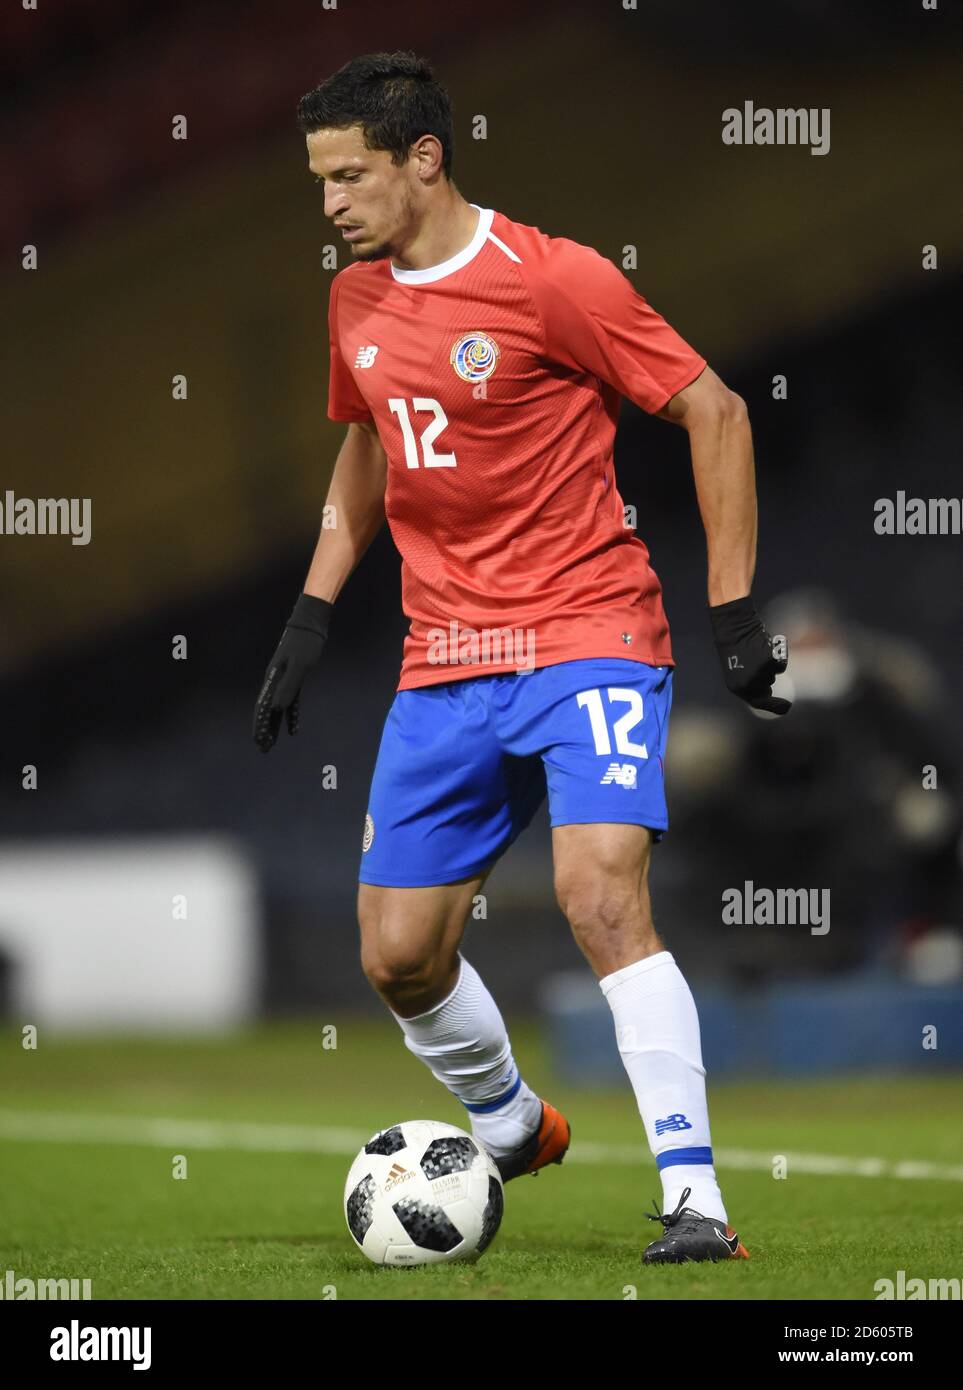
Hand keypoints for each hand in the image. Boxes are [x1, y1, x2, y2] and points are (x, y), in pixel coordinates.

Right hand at [253, 593, 332, 751]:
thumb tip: (277, 708)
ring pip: (278, 708)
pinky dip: (291, 715)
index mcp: (273, 679)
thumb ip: (289, 686)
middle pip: (267, 710)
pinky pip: (291, 701)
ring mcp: (284, 679)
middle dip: (265, 730)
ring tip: (272, 742)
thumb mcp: (300, 665)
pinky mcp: (295, 677)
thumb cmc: (306, 642)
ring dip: (275, 725)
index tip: (259, 741)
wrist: (310, 624)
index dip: (260, 725)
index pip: (263, 707)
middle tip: (263, 748)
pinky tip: (293, 729)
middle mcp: (275, 680)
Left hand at [708, 593, 790, 715]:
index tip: (787, 706)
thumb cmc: (735, 648)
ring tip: (756, 651)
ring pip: (775, 673)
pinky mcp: (770, 662)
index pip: (757, 702)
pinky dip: (778, 656)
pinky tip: (766, 647)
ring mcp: (760, 673)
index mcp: (737, 688)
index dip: (774, 706)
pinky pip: (780, 664)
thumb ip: (750, 684)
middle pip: (768, 685)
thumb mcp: (737, 670)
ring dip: (770, 664)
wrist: (734, 628)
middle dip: (766, 674)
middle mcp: (749, 684)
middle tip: (754, 659)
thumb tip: (768, 695)